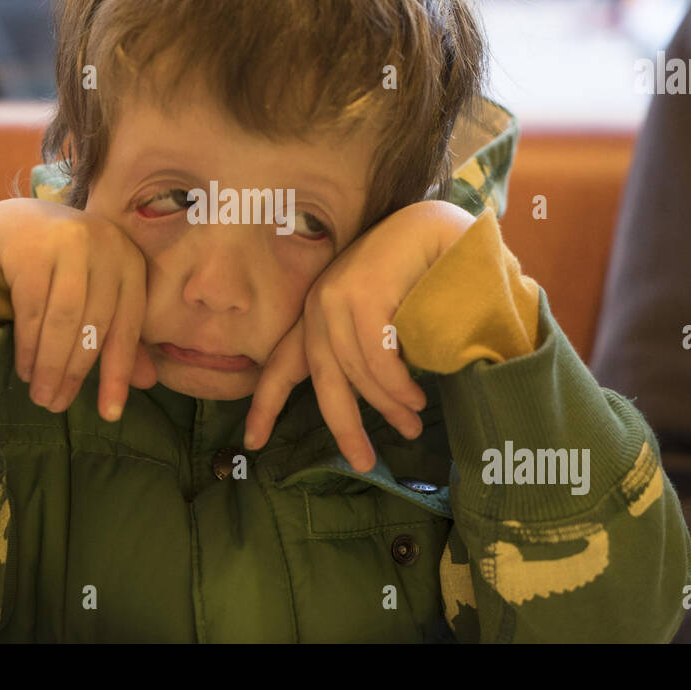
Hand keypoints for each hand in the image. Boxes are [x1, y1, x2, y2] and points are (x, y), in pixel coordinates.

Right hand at [0, 198, 157, 419]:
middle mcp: (106, 247)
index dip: (119, 372)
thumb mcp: (96, 293)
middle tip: (56, 406)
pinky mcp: (33, 249)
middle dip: (77, 373)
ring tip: (41, 394)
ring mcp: (70, 243)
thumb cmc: (60, 265)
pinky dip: (29, 344)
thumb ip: (119, 332)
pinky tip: (25, 367)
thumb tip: (147, 382)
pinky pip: (33, 309)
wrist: (9, 223)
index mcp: (129, 262)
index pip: (128, 325)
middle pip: (96, 324)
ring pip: (66, 320)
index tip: (110, 414)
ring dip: (52, 364)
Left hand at [242, 200, 475, 471]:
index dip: (266, 403)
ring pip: (357, 373)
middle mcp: (318, 305)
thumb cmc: (414, 276)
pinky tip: (414, 399)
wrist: (437, 227)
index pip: (282, 364)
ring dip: (387, 406)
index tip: (253, 442)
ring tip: (411, 424)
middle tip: (362, 462)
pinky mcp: (362, 294)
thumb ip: (364, 352)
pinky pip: (376, 359)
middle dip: (344, 426)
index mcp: (317, 315)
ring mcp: (337, 297)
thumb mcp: (380, 319)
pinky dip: (396, 386)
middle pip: (324, 381)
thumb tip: (368, 405)